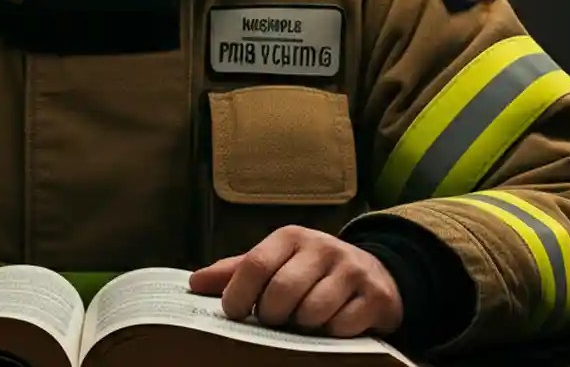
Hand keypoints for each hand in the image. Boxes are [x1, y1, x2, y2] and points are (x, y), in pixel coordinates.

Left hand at [188, 225, 402, 337]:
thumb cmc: (311, 271)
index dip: (239, 294)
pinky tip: (333, 322)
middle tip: (276, 319)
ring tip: (305, 319)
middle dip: (273, 315)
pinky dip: (332, 333)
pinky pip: (342, 326)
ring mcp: (352, 270)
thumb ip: (237, 272)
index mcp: (291, 237)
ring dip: (303, 325)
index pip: (255, 264)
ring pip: (312, 312)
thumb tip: (194, 283)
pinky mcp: (375, 295)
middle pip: (282, 291)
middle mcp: (322, 247)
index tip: (236, 313)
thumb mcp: (275, 263)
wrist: (374, 274)